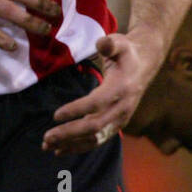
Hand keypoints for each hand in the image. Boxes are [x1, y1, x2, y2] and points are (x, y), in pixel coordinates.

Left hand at [42, 31, 163, 154]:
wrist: (145, 64)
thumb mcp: (120, 42)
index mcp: (122, 88)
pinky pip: (98, 139)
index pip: (98, 103)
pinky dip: (80, 146)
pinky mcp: (117, 124)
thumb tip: (103, 44)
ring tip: (48, 147)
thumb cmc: (126, 52)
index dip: (77, 110)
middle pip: (95, 126)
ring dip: (72, 144)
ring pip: (96, 138)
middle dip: (70, 133)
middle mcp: (123, 108)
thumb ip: (110, 43)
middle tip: (46, 137)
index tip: (55, 115)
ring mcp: (121, 119)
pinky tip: (62, 149)